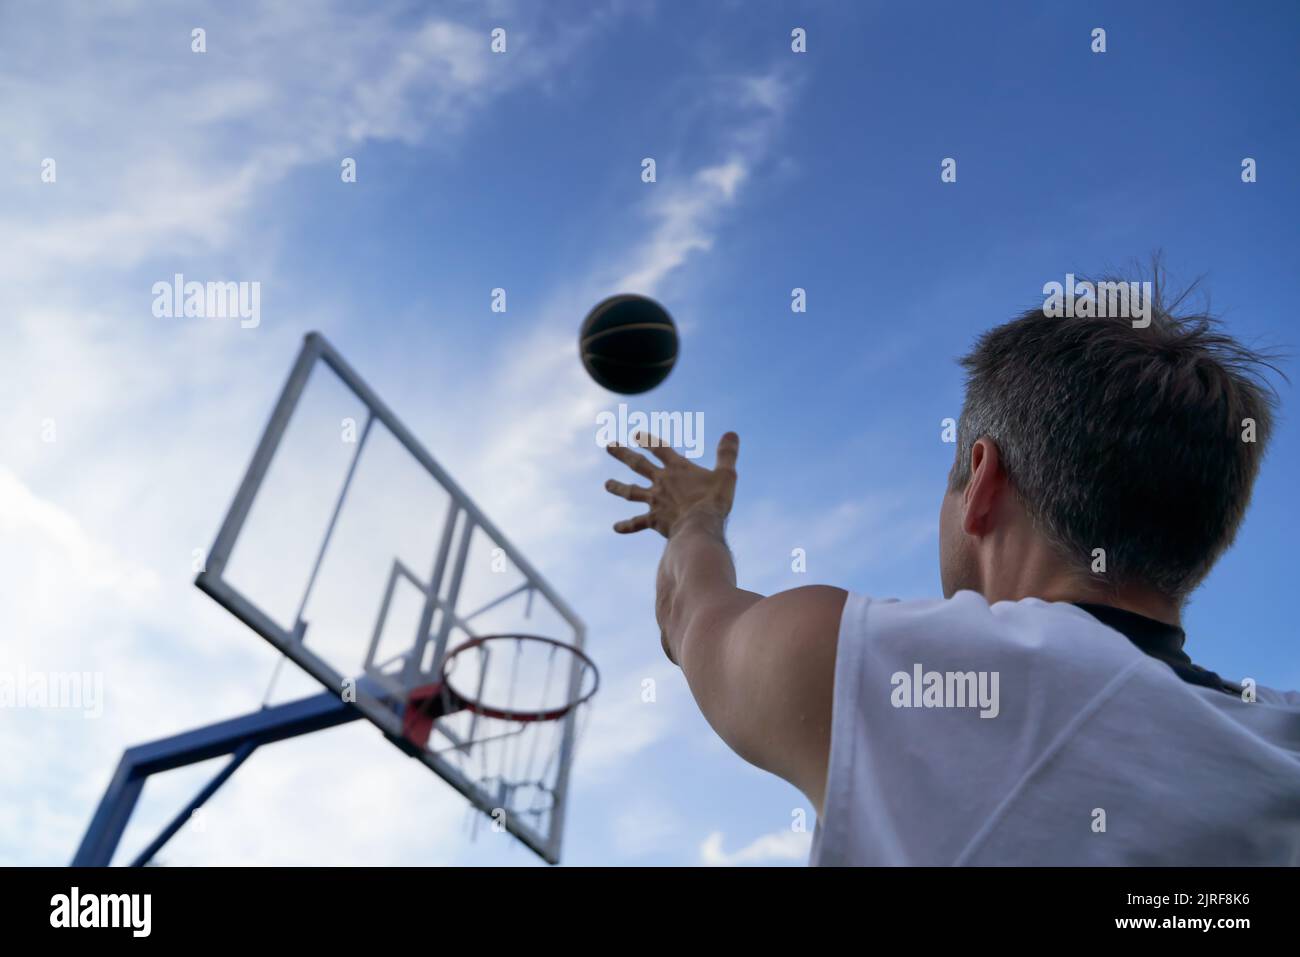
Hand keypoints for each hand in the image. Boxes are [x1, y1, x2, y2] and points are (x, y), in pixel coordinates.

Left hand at [604, 431, 739, 537]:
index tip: (636, 434)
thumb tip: (732, 434)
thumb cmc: (714, 500)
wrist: (699, 527)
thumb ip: (727, 454)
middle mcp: (662, 482)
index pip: (659, 449)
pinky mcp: (654, 520)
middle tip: (608, 446)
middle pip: (638, 464)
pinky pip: (637, 522)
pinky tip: (616, 528)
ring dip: (618, 487)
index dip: (648, 440)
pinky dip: (627, 526)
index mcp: (677, 468)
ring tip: (606, 485)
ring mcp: (655, 501)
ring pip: (631, 492)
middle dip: (622, 454)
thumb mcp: (726, 474)